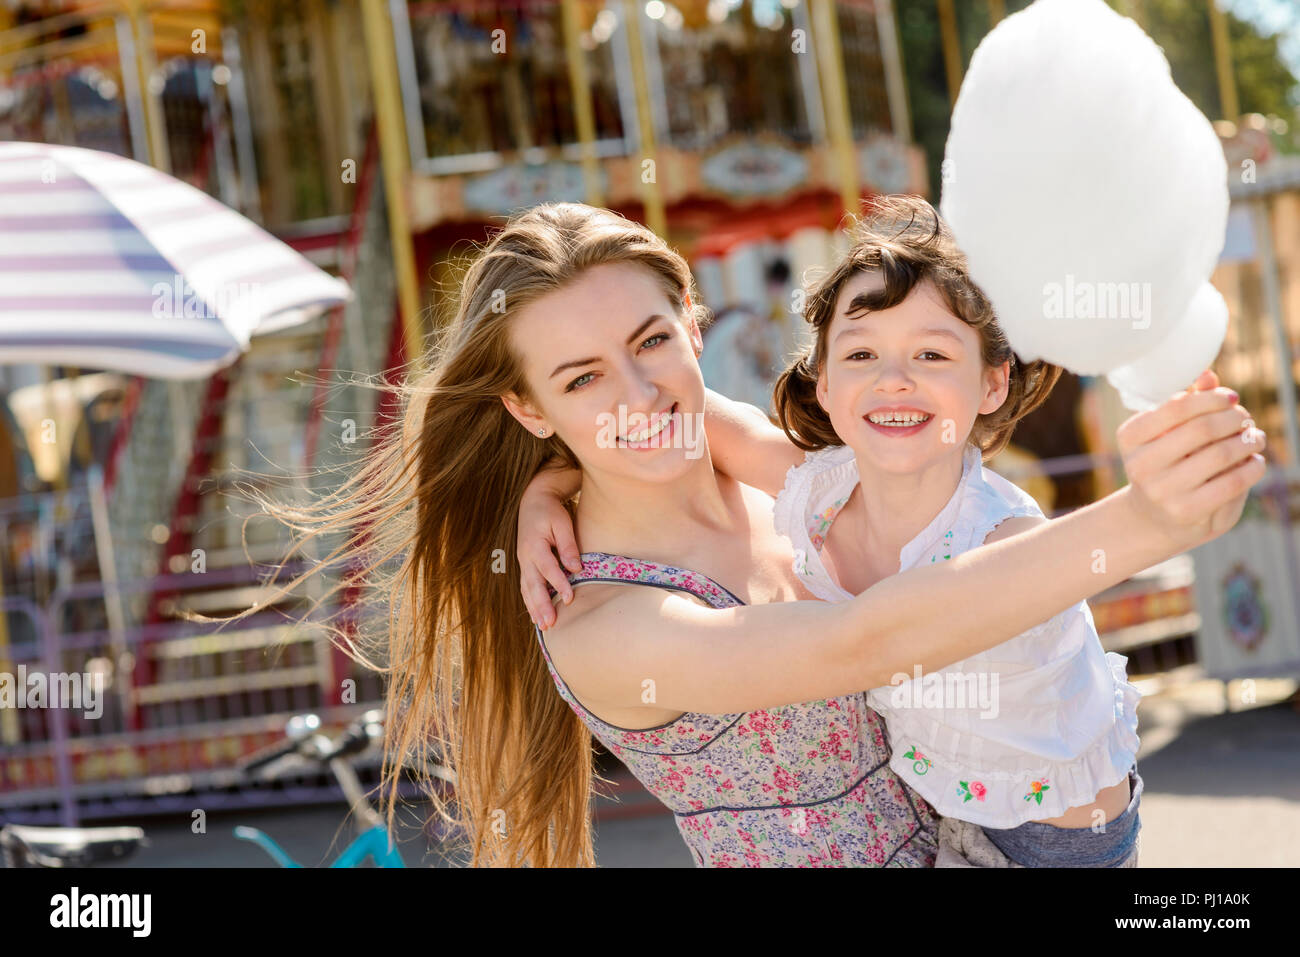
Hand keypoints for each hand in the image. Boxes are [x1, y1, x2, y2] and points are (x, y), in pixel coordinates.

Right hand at [517, 467, 582, 628]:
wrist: (533, 502)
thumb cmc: (551, 512)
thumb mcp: (562, 523)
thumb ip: (568, 546)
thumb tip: (576, 568)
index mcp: (535, 545)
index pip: (548, 568)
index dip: (559, 584)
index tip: (570, 599)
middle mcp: (525, 557)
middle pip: (533, 585)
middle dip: (542, 606)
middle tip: (550, 624)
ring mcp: (523, 562)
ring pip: (527, 589)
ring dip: (534, 609)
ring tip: (543, 626)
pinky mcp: (525, 565)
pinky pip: (526, 587)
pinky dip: (530, 602)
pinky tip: (536, 616)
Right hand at [1116, 370, 1266, 550]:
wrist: (1153, 519)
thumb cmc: (1167, 465)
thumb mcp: (1167, 434)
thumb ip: (1186, 405)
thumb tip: (1207, 376)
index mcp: (1130, 437)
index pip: (1176, 407)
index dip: (1212, 398)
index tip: (1232, 398)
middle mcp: (1140, 464)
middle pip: (1202, 428)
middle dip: (1234, 418)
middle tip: (1246, 419)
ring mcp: (1162, 491)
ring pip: (1220, 454)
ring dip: (1248, 441)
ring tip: (1255, 438)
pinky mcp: (1186, 512)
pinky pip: (1232, 482)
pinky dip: (1252, 467)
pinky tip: (1255, 462)